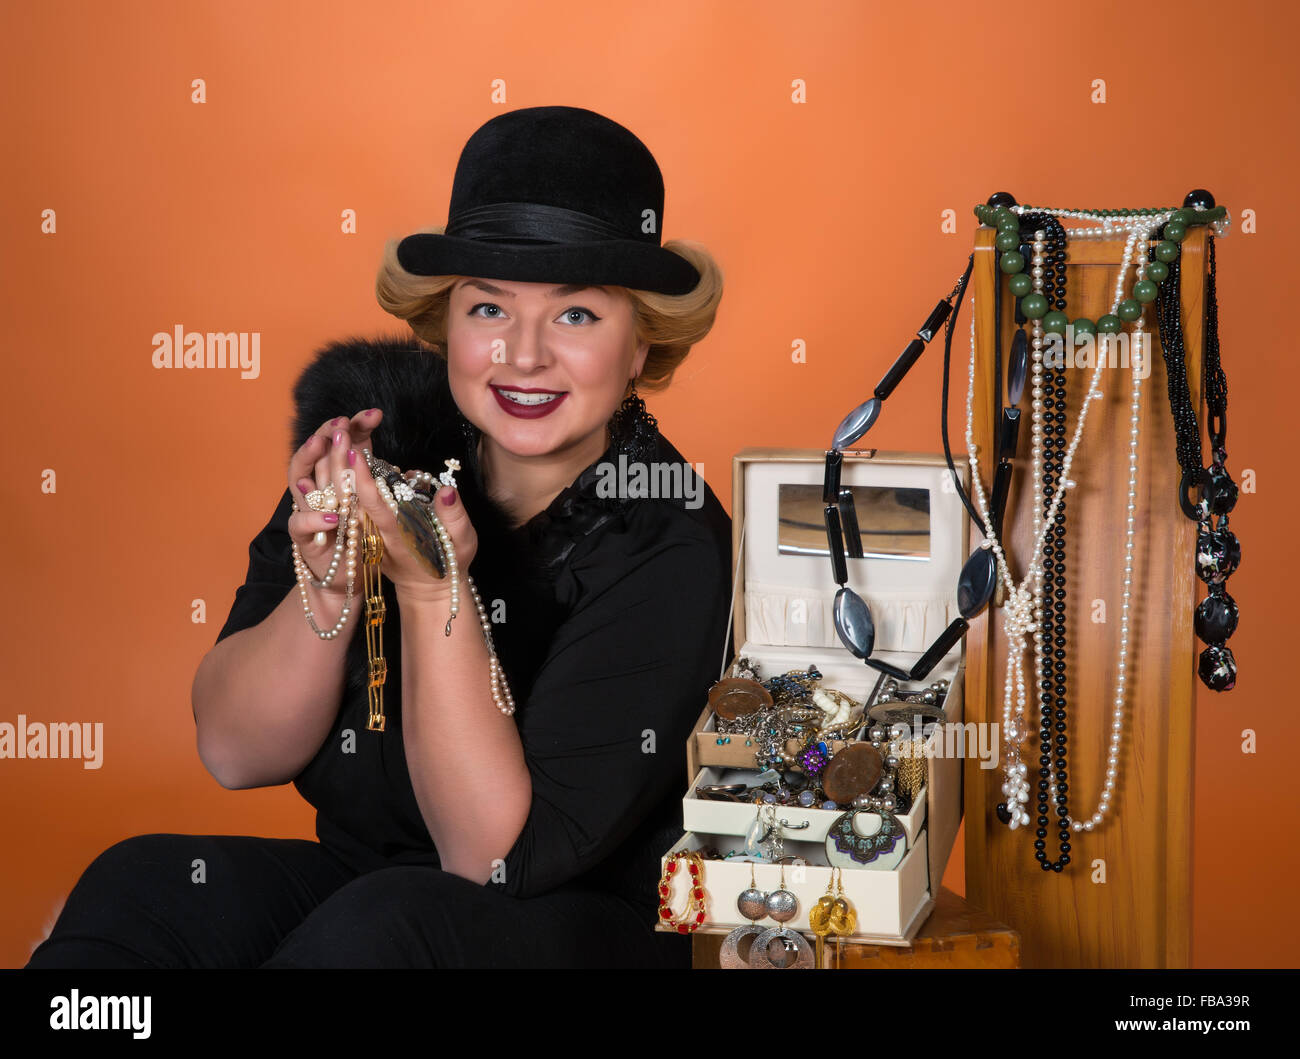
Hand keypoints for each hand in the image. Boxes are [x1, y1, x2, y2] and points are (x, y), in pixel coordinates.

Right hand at [286, 409, 384, 596]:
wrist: (349, 577)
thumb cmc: (365, 538)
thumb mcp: (380, 507)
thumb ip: (389, 486)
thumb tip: (412, 470)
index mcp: (340, 477)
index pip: (342, 442)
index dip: (355, 426)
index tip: (375, 414)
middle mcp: (320, 488)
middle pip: (318, 450)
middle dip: (328, 433)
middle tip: (343, 421)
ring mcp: (307, 509)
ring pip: (299, 476)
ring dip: (310, 457)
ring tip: (322, 443)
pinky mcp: (303, 537)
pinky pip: (301, 523)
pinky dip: (314, 519)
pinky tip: (332, 516)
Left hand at [326, 420, 477, 606]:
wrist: (427, 588)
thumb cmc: (448, 563)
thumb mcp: (461, 544)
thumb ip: (455, 517)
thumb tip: (448, 490)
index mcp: (398, 534)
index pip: (375, 505)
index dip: (364, 481)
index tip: (354, 455)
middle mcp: (376, 531)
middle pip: (352, 497)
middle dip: (343, 464)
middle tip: (340, 433)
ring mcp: (368, 528)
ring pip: (348, 495)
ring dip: (341, 466)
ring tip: (341, 434)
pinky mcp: (367, 525)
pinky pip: (353, 498)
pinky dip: (347, 474)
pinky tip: (349, 451)